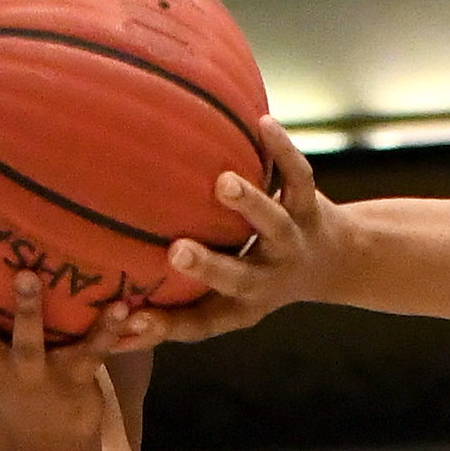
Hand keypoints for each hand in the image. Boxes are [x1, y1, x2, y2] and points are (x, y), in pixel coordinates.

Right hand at [130, 118, 350, 345]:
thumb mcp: (222, 299)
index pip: (199, 324)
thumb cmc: (255, 275)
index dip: (166, 326)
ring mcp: (290, 243)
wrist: (335, 259)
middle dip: (209, 268)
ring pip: (274, 226)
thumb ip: (173, 305)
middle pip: (238, 279)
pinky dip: (282, 151)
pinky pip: (298, 177)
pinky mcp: (310, 206)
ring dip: (250, 205)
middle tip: (177, 252)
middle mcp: (266, 280)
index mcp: (238, 307)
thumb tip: (115, 311)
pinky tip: (262, 124)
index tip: (131, 320)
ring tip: (224, 183)